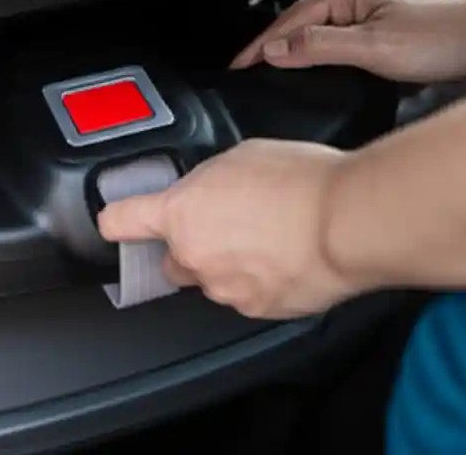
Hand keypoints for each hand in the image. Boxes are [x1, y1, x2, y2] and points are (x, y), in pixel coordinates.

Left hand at [98, 139, 360, 319]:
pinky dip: (261, 282)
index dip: (118, 221)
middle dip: (191, 247)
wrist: (348, 221)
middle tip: (228, 225)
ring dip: (230, 265)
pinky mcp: (257, 310)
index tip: (118, 222)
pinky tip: (287, 258)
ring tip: (271, 239)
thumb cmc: (301, 181)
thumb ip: (211, 180)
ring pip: (213, 281)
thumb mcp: (243, 155)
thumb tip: (210, 191)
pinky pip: (248, 296)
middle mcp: (193, 256)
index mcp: (180, 212)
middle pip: (172, 261)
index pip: (120, 223)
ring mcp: (224, 289)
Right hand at [231, 0, 465, 82]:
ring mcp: (367, 12)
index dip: (258, 47)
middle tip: (243, 75)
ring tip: (269, 75)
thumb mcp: (373, 47)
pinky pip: (335, 43)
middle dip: (270, 48)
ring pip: (315, 34)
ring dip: (294, 53)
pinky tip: (315, 72)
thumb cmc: (445, 36)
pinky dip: (318, 57)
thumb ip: (319, 49)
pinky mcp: (381, 30)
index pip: (286, 22)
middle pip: (296, 25)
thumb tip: (276, 52)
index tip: (235, 68)